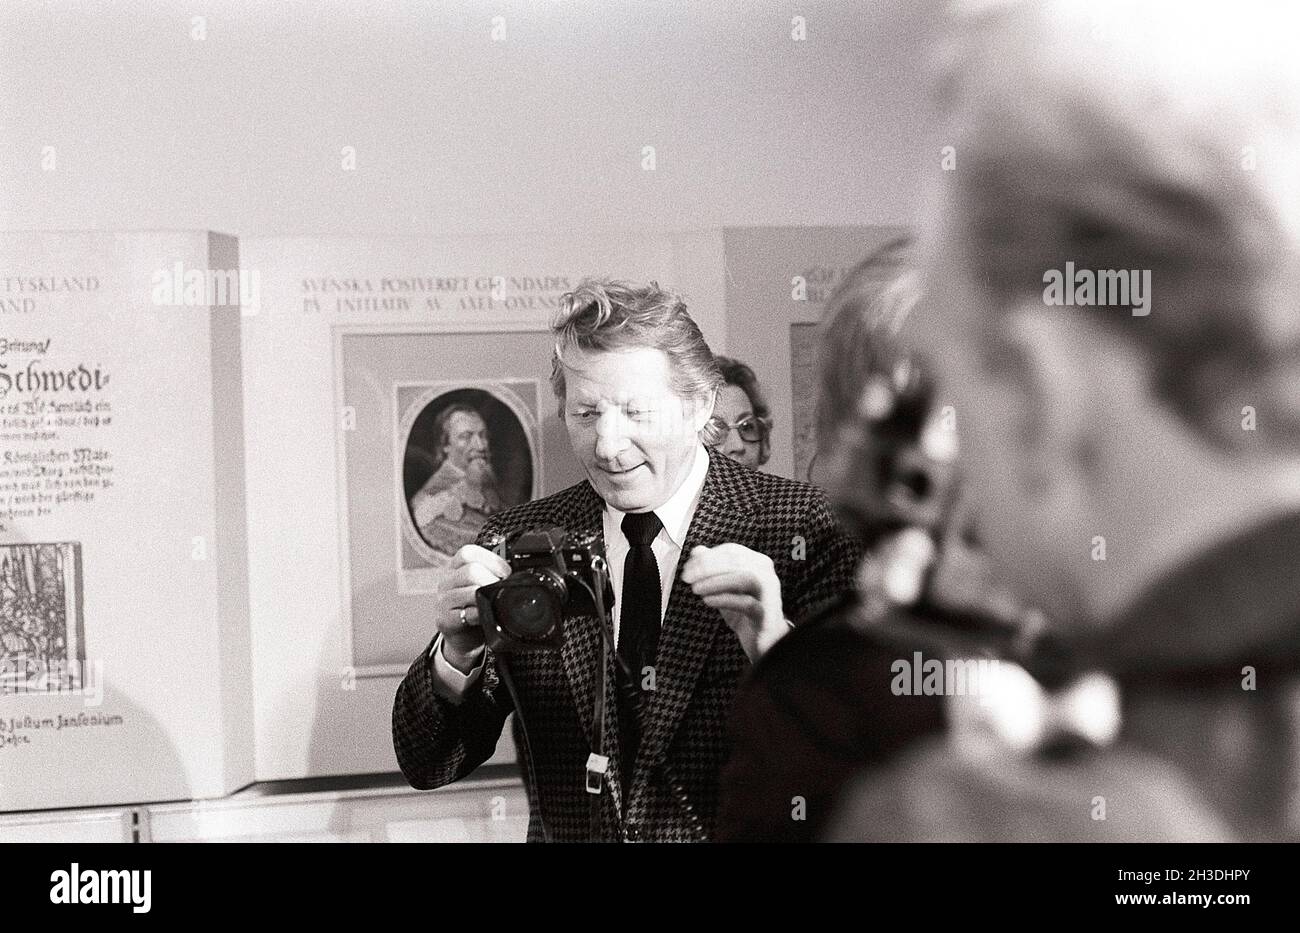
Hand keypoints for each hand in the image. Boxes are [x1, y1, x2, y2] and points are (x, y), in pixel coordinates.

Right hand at [434, 543, 510, 671]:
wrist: (465, 639)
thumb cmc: (478, 609)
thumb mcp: (485, 588)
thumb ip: (495, 576)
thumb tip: (518, 573)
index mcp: (456, 568)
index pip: (468, 553)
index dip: (492, 560)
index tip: (506, 573)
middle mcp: (447, 581)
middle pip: (470, 570)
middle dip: (492, 580)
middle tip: (502, 591)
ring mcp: (443, 601)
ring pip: (469, 591)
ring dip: (488, 597)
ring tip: (495, 604)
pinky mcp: (444, 620)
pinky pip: (463, 614)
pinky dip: (479, 615)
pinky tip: (485, 617)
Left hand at [681, 543, 787, 661]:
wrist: (763, 640)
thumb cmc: (744, 612)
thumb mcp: (724, 589)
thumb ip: (712, 569)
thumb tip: (697, 550)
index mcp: (757, 563)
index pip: (732, 551)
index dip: (707, 557)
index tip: (687, 568)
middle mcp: (766, 574)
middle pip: (737, 561)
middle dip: (707, 567)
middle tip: (688, 577)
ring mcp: (768, 593)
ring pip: (744, 578)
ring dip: (716, 581)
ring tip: (696, 588)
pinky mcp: (766, 613)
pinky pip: (747, 603)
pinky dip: (724, 599)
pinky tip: (708, 600)